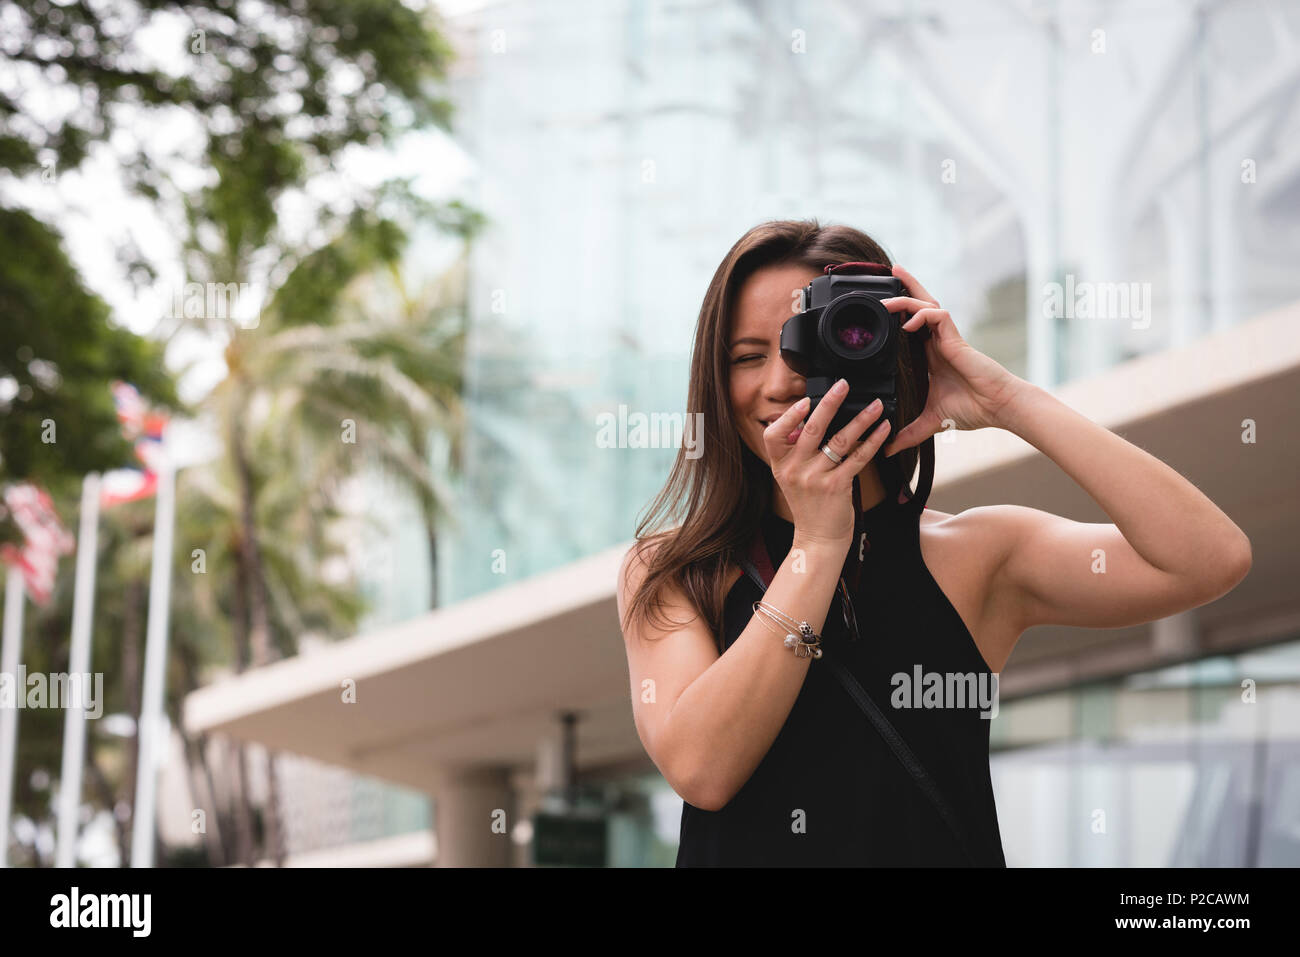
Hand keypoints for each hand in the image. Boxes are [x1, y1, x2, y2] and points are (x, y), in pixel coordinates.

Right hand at [762, 379, 892, 547]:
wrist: (818, 539)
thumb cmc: (809, 507)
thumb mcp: (792, 479)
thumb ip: (796, 452)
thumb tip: (809, 420)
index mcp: (781, 466)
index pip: (773, 435)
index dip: (789, 416)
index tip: (805, 401)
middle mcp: (796, 470)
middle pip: (811, 429)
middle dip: (829, 403)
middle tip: (843, 385)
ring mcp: (816, 479)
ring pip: (839, 440)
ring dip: (860, 419)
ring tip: (876, 405)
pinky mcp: (838, 487)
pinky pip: (858, 458)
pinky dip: (872, 441)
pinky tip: (883, 429)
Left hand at [879, 264, 1027, 456]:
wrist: (998, 409)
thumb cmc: (972, 410)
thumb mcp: (931, 422)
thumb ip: (909, 433)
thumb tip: (888, 449)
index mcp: (930, 354)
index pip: (911, 324)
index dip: (898, 311)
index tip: (878, 305)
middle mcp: (937, 342)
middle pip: (919, 305)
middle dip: (904, 287)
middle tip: (886, 272)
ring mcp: (947, 338)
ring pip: (926, 305)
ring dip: (905, 299)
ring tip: (885, 300)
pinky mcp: (957, 340)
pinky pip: (937, 317)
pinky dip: (921, 317)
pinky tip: (909, 325)